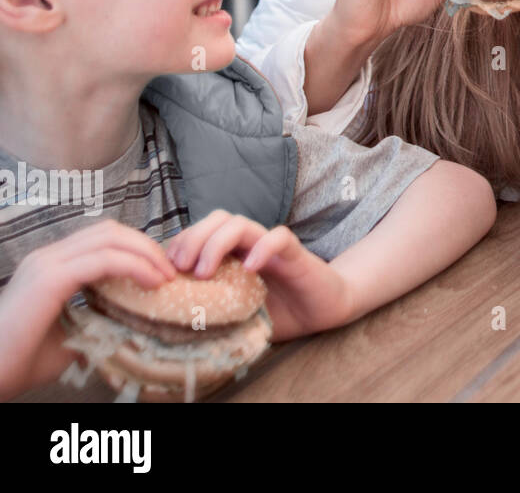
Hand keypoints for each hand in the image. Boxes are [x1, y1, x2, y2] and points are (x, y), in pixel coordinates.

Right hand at [0, 220, 175, 398]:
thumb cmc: (21, 361)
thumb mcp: (71, 335)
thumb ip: (98, 320)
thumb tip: (132, 323)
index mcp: (51, 265)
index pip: (103, 239)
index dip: (137, 249)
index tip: (161, 271)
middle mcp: (48, 257)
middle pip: (110, 231)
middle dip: (146, 246)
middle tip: (170, 271)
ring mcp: (47, 263)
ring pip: (110, 238)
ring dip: (145, 253)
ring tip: (166, 276)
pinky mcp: (49, 279)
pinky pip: (104, 260)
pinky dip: (134, 266)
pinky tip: (152, 282)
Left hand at [166, 211, 351, 342]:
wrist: (322, 312)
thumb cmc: (279, 313)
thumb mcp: (236, 315)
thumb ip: (211, 311)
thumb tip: (171, 330)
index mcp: (233, 254)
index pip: (201, 232)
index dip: (180, 244)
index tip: (166, 272)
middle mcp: (250, 244)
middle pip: (217, 219)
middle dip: (192, 238)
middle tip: (180, 269)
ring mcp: (271, 247)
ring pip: (240, 223)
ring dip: (216, 243)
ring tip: (204, 273)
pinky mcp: (296, 254)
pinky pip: (279, 238)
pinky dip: (262, 247)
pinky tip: (250, 268)